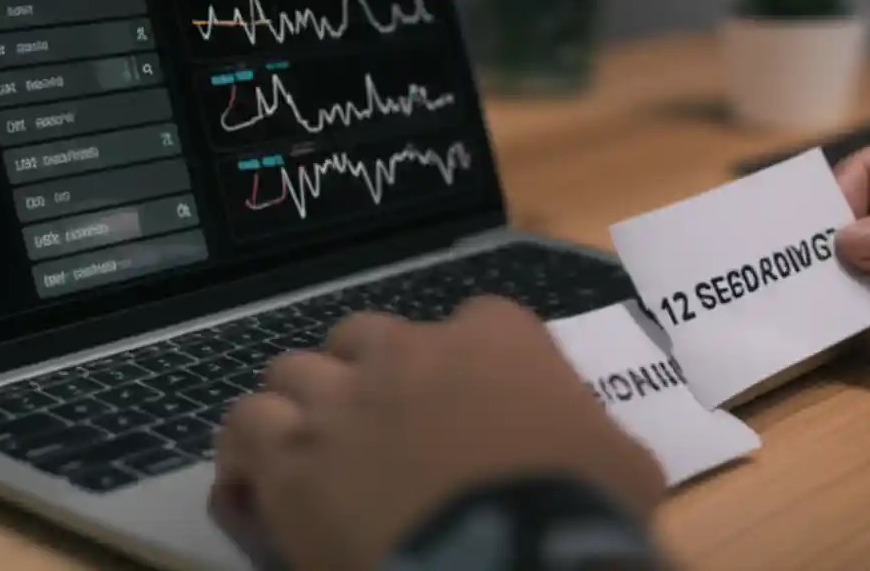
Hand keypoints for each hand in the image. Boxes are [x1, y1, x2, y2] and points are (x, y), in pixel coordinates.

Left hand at [211, 297, 664, 570]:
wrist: (512, 557)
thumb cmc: (580, 508)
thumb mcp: (624, 465)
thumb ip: (598, 437)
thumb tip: (596, 454)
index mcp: (498, 338)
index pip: (475, 322)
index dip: (465, 364)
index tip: (470, 405)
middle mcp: (411, 350)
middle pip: (364, 337)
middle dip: (367, 373)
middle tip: (380, 427)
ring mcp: (344, 399)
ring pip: (292, 370)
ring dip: (304, 405)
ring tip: (312, 449)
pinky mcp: (292, 457)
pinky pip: (245, 425)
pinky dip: (251, 447)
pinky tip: (260, 476)